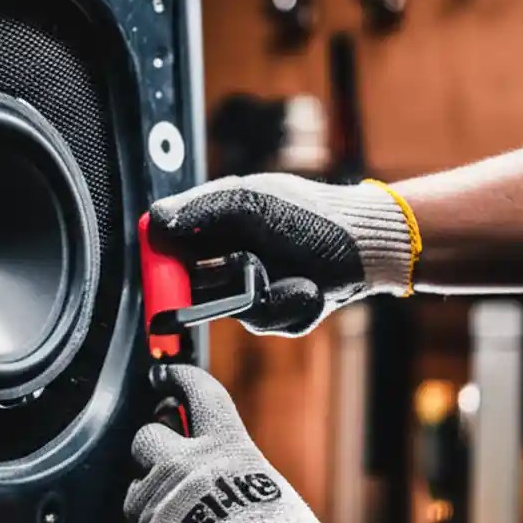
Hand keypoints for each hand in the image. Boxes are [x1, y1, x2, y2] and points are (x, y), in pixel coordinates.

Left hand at [123, 364, 355, 522]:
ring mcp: (157, 505)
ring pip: (134, 491)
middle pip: (146, 437)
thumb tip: (212, 466)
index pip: (197, 393)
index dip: (178, 378)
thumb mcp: (264, 488)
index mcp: (224, 448)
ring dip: (150, 501)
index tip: (165, 374)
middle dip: (153, 447)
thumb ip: (230, 470)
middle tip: (165, 459)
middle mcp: (183, 467)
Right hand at [148, 174, 420, 335]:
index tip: (158, 274)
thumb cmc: (310, 214)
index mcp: (214, 220)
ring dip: (265, 297)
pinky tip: (309, 290)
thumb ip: (203, 209)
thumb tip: (157, 221)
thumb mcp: (253, 201)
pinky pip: (264, 321)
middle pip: (187, 284)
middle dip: (210, 289)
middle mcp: (225, 253)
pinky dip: (289, 307)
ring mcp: (247, 285)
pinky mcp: (272, 311)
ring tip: (297, 281)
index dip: (156, 260)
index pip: (165, 241)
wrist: (365, 246)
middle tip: (236, 283)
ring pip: (228, 309)